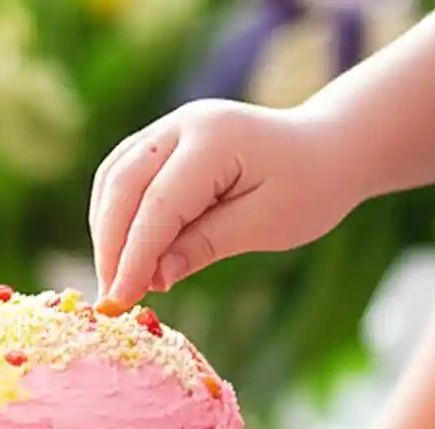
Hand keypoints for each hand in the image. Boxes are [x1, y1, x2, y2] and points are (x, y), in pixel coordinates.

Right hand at [89, 100, 364, 307]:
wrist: (328, 149)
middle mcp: (183, 124)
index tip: (120, 300)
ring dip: (106, 231)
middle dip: (111, 245)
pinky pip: (121, 176)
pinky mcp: (162, 140)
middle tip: (111, 297)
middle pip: (122, 185)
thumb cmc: (308, 188)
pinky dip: (114, 215)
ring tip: (116, 279)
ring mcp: (169, 127)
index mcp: (215, 139)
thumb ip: (204, 246)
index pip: (158, 204)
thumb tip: (152, 278)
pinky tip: (123, 252)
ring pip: (113, 179)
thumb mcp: (265, 225)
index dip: (134, 256)